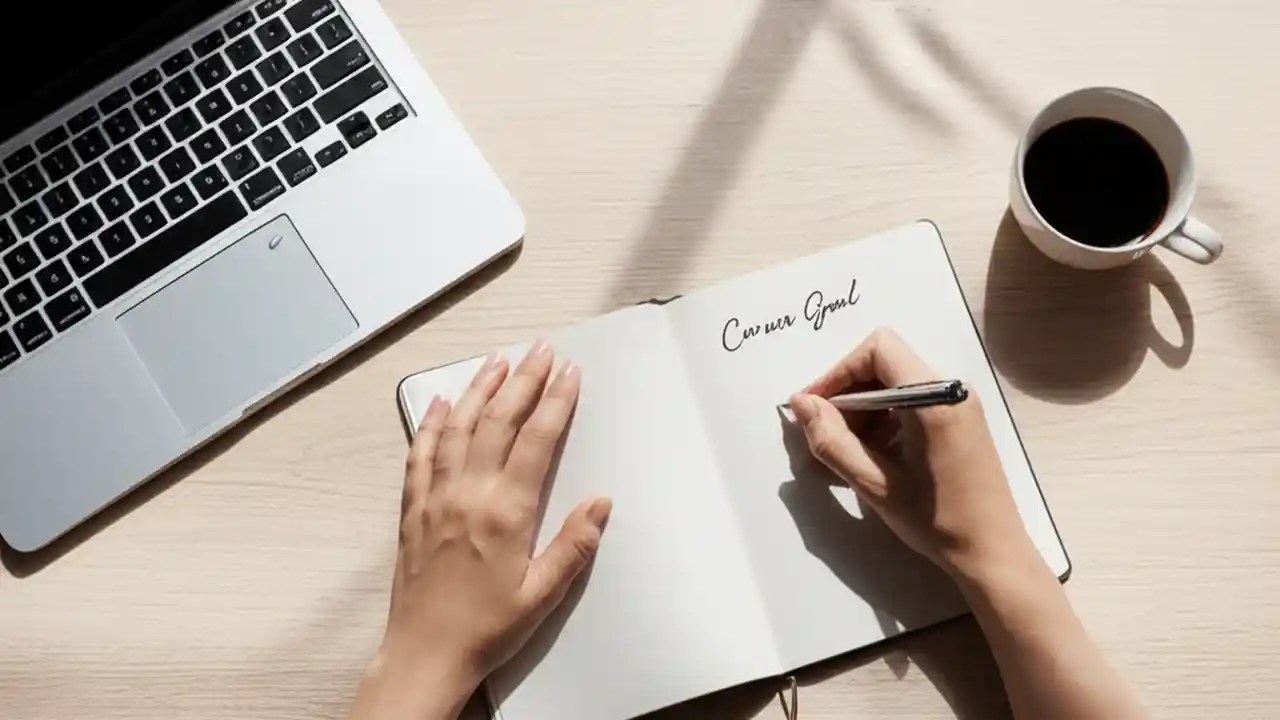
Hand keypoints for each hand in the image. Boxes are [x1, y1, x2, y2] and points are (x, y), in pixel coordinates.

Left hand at [349, 342, 611, 719]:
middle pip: (497, 420)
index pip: (535, 440)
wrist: (425, 654)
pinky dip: (430, 424)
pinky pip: (420, 454)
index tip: (569, 374)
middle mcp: (468, 495)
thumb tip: (600, 504)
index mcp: (505, 512)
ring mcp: (436, 498)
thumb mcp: (543, 593)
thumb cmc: (485, 629)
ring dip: (478, 389)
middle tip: (541, 350)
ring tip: (497, 362)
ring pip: (457, 427)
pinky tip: (439, 404)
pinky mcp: (414, 510)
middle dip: (523, 380)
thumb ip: (573, 545)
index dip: (555, 402)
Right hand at [788, 328, 1037, 578]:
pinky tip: (877, 456)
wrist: (992, 552)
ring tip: (850, 453)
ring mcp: (960, 403)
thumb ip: (832, 440)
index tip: (814, 407)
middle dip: (849, 394)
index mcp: (934, 398)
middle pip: (885, 364)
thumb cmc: (936, 521)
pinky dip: (886, 419)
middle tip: (827, 436)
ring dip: (866, 409)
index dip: (838, 372)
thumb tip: (800, 404)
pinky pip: (913, 401)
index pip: (878, 349)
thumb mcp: (875, 483)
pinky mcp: (962, 419)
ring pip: (896, 383)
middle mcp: (951, 389)